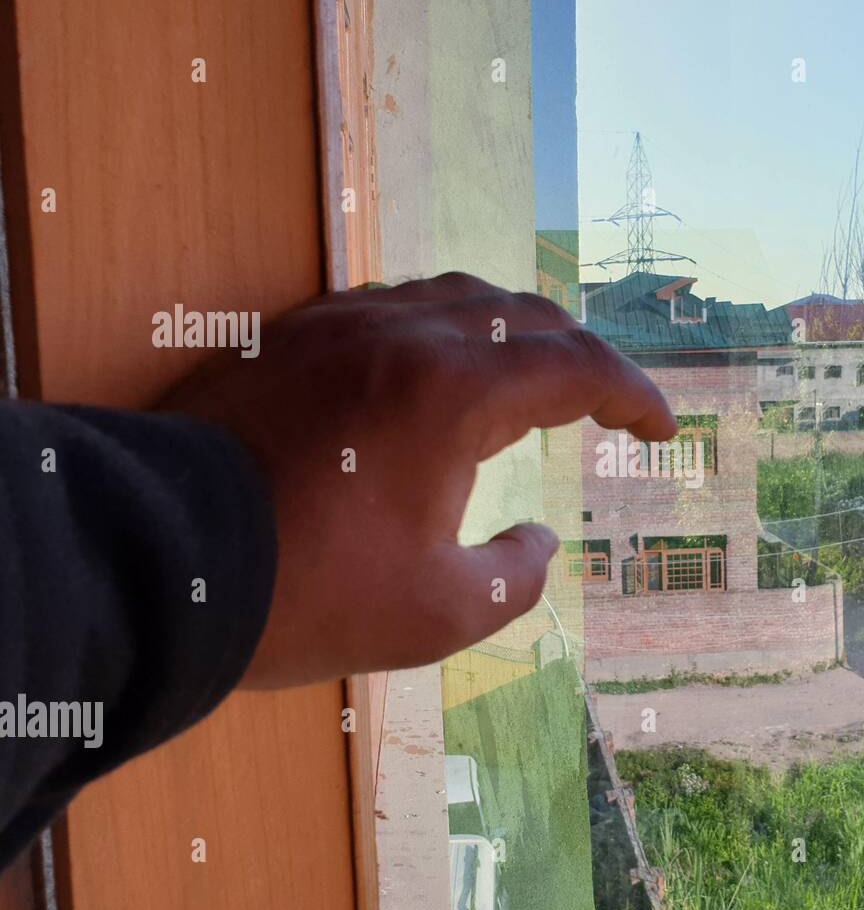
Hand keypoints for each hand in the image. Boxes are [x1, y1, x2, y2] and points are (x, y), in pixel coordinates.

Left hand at [157, 273, 675, 689]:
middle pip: (522, 314)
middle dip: (580, 354)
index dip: (633, 396)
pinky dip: (439, 330)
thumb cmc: (307, 593)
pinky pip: (389, 308)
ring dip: (509, 330)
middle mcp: (403, 335)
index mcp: (454, 391)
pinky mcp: (287, 337)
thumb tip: (538, 541)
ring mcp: (337, 325)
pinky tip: (434, 369)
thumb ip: (516, 575)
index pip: (576, 368)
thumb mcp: (439, 613)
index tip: (661, 428)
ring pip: (452, 296)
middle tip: (605, 401)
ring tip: (529, 373)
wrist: (156, 564)